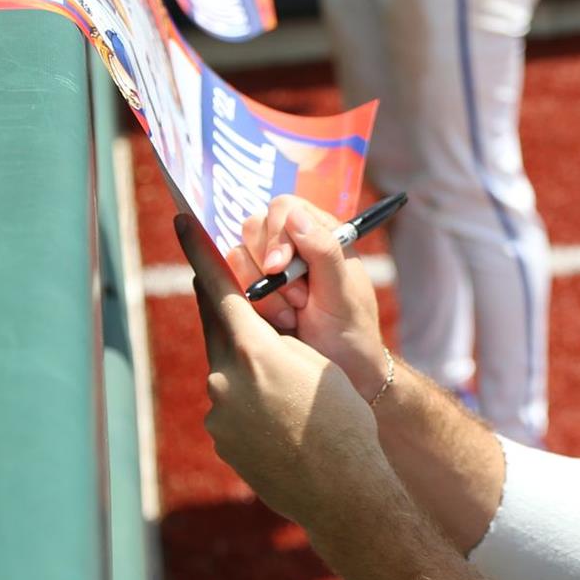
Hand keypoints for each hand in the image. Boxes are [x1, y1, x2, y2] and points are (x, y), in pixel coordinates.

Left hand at [177, 213, 391, 527]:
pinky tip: (282, 419)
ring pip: (226, 370)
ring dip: (248, 367)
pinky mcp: (221, 439)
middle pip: (217, 328)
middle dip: (226, 308)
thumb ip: (273, 340)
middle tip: (229, 285)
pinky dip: (251, 402)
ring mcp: (218, 412)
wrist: (343, 490)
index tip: (181, 219)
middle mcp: (224, 378)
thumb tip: (246, 336)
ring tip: (289, 388)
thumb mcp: (315, 360)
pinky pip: (230, 405)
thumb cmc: (342, 415)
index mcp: (252, 349)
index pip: (218, 287)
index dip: (199, 250)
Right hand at [227, 194, 391, 400]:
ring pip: (238, 255)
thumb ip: (323, 250)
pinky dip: (253, 304)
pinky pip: (229, 282)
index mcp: (321, 234)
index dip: (277, 232)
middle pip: (254, 227)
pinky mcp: (252, 289)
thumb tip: (294, 214)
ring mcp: (269, 267)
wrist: (340, 371)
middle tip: (299, 299)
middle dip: (269, 266)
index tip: (281, 266)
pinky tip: (280, 321)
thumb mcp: (342, 292)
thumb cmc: (350, 330)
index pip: (283, 208)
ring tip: (294, 314)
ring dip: (264, 290)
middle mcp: (293, 244)